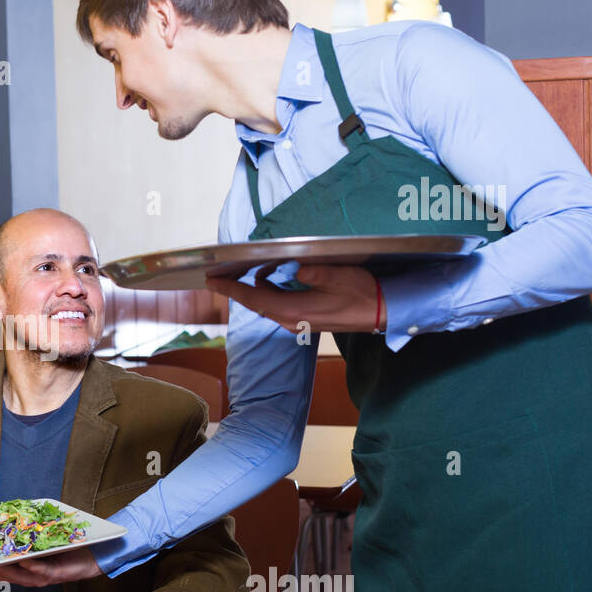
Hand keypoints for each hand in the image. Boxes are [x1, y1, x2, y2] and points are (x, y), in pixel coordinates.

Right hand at [0, 547, 102, 586]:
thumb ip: (24, 538)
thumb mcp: (40, 542)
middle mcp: (31, 576)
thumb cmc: (66, 548)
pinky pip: (40, 571)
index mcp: (25, 570)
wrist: (92, 557)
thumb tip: (5, 523)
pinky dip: (31, 566)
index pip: (0, 570)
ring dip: (7, 568)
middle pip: (5, 575)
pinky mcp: (55, 574)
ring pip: (19, 576)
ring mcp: (42, 577)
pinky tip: (23, 560)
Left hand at [206, 264, 382, 333]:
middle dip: (237, 288)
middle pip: (255, 303)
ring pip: (266, 304)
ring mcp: (297, 322)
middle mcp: (291, 320)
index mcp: (294, 310)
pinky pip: (278, 306)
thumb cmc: (362, 293)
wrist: (381, 313)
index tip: (210, 281)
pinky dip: (270, 292)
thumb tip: (297, 268)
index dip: (230, 290)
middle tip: (220, 274)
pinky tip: (274, 279)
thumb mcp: (340, 277)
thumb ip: (315, 272)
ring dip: (257, 288)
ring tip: (253, 269)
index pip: (253, 299)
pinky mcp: (304, 320)